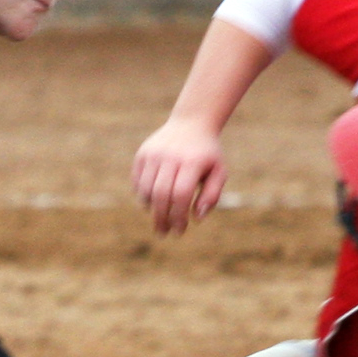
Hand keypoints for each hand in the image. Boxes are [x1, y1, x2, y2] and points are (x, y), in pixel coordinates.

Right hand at [131, 120, 226, 236]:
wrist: (191, 123)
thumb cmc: (207, 154)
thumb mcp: (219, 172)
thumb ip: (212, 195)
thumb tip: (197, 218)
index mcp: (191, 162)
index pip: (181, 195)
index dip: (179, 216)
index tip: (180, 231)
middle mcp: (170, 156)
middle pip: (161, 194)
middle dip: (161, 218)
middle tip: (163, 233)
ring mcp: (153, 154)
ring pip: (146, 190)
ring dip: (152, 209)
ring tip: (160, 218)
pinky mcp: (142, 154)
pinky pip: (138, 182)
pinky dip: (143, 196)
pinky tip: (153, 202)